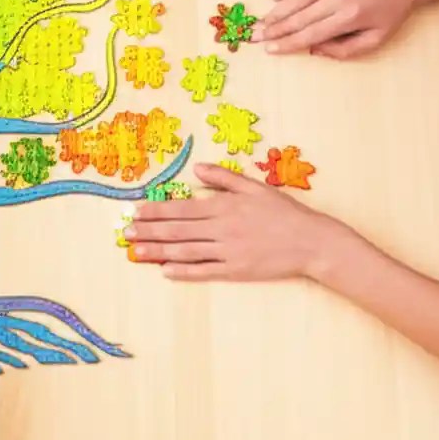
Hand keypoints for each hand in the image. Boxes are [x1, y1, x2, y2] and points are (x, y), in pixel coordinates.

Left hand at [124, 164, 367, 281]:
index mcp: (225, 206)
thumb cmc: (284, 212)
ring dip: (158, 251)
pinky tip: (165, 271)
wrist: (312, 242)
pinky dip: (184, 271)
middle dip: (149, 231)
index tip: (136, 210)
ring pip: (185, 251)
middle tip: (126, 232)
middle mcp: (222, 228)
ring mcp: (228, 251)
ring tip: (136, 252)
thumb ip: (225, 179)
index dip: (157, 210)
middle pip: (178, 230)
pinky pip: (204, 271)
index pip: (182, 208)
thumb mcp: (255, 188)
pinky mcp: (236, 271)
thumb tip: (199, 168)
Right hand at [255, 0, 436, 57]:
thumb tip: (314, 51)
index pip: (310, 34)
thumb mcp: (376, 38)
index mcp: (350, 16)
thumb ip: (345, 50)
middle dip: (275, 29)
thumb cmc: (392, 9)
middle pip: (299, 16)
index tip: (270, 49)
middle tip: (256, 36)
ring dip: (277, 10)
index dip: (287, 43)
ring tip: (262, 21)